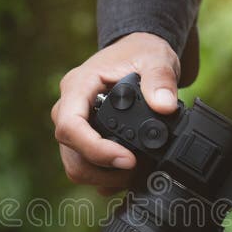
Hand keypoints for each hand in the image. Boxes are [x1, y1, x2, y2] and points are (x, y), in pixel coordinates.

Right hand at [51, 32, 180, 194]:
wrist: (136, 54)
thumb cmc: (140, 53)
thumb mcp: (155, 57)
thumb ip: (161, 79)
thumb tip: (164, 106)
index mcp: (77, 86)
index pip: (69, 126)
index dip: (95, 149)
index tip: (128, 159)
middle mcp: (67, 109)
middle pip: (72, 155)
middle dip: (105, 170)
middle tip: (138, 168)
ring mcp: (74, 127)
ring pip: (76, 167)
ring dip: (106, 177)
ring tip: (137, 170)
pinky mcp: (83, 140)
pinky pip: (86, 169)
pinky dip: (107, 178)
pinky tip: (130, 170)